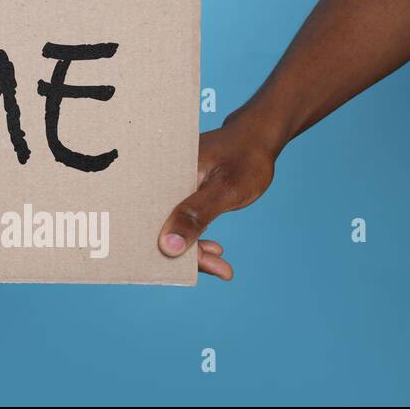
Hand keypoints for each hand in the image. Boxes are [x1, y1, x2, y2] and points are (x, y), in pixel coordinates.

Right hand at [157, 116, 278, 279]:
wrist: (257, 138)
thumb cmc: (244, 158)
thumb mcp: (225, 190)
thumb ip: (197, 215)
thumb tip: (168, 246)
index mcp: (161, 175)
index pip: (152, 217)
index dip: (165, 246)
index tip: (190, 270)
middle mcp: (160, 181)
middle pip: (159, 224)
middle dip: (184, 253)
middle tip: (219, 269)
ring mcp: (172, 187)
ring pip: (172, 224)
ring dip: (194, 247)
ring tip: (222, 266)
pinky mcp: (183, 191)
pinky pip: (183, 218)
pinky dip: (198, 235)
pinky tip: (215, 248)